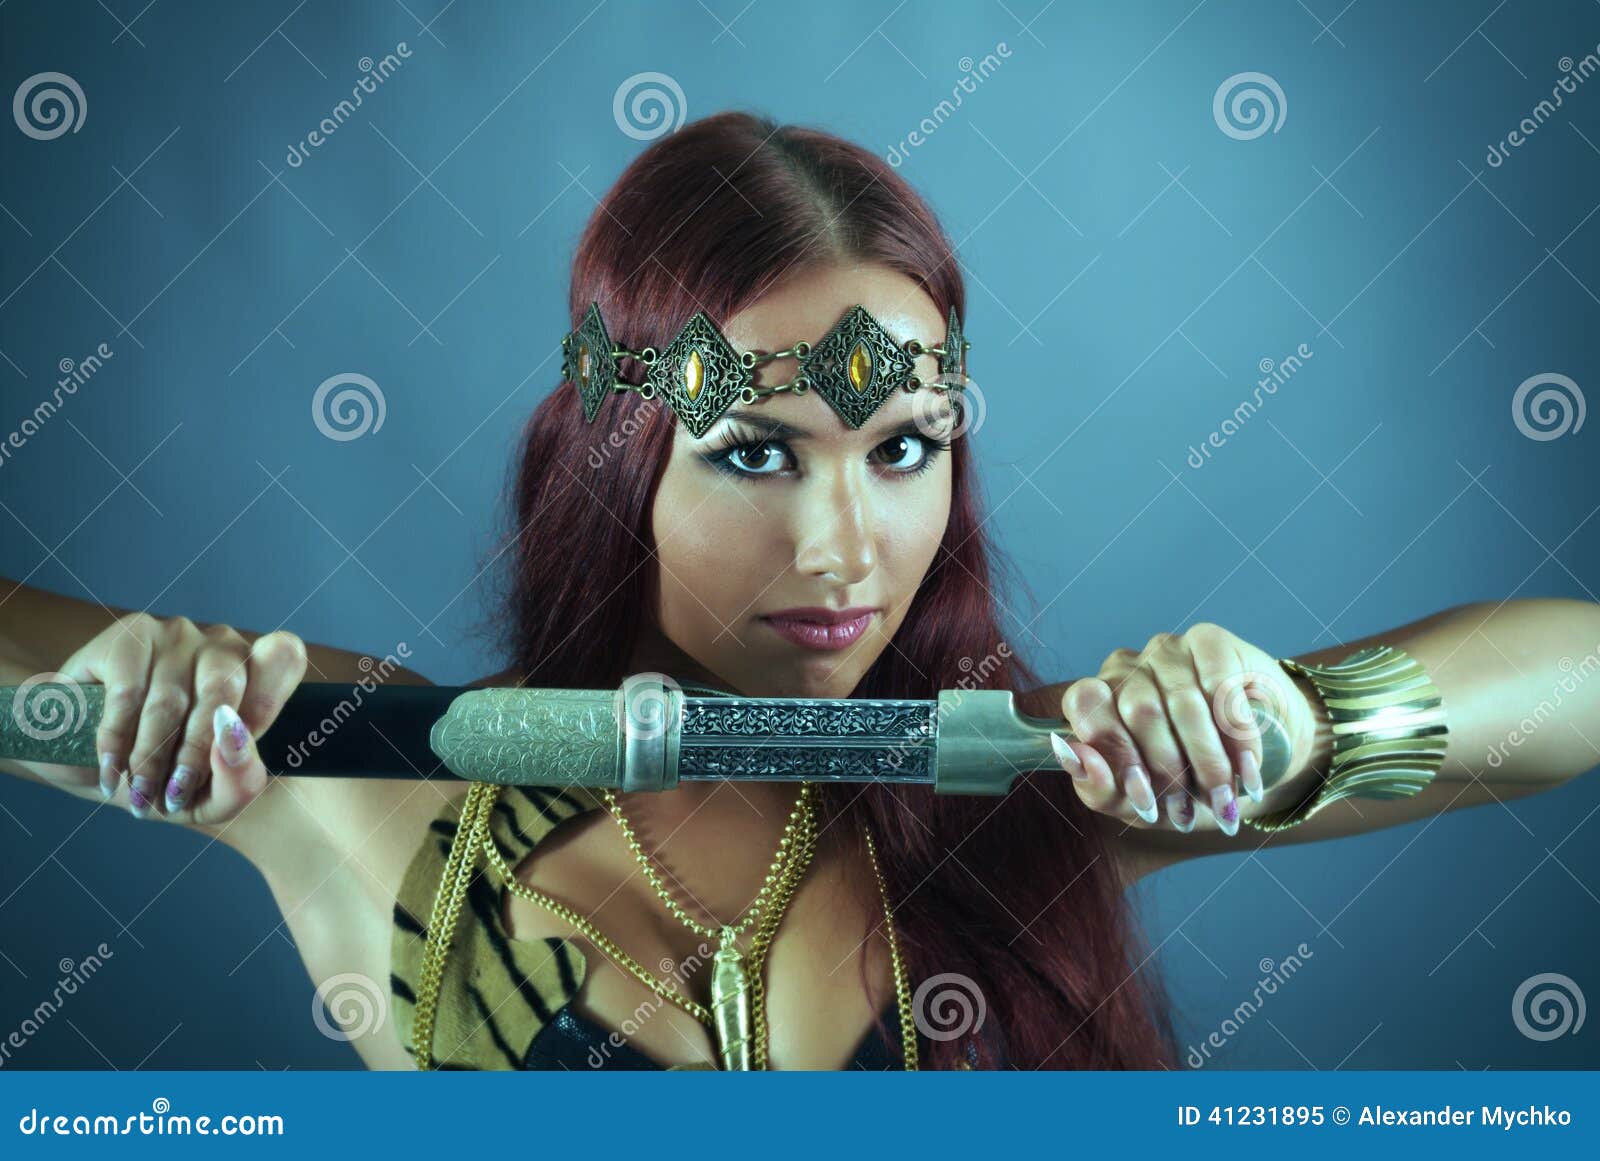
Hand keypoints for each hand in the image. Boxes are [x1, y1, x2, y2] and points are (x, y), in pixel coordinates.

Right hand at [56, 613, 305, 823]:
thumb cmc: (179, 782)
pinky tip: (112, 769)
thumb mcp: (219, 799)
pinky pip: (126, 694)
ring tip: (141, 795)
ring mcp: (177, 634)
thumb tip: (229, 733)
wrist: (112, 771)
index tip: (233, 749)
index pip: (284, 657)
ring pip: (169, 700)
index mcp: (259, 674)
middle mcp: (223, 645)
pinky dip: (116, 741)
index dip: (261, 703)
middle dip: (193, 755)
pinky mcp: (130, 635)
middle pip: (222, 690)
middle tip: (173, 796)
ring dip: (150, 759)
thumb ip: (241, 777)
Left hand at [1047, 623, 1313, 835]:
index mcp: (1095, 699)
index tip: (1145, 800)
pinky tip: (1247, 767)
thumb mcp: (1137, 802)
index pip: (1085, 705)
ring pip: (1184, 702)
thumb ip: (1098, 787)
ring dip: (1209, 761)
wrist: (1248, 764)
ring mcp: (1166, 651)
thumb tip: (1074, 756)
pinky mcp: (1209, 642)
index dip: (1114, 752)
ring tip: (1224, 800)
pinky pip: (1221, 685)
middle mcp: (1124, 668)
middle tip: (1190, 812)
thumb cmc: (1183, 783)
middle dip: (1170, 771)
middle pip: (1140, 711)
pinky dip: (1237, 734)